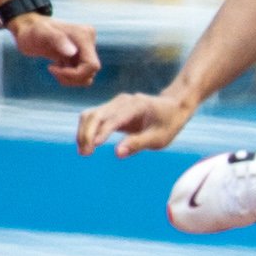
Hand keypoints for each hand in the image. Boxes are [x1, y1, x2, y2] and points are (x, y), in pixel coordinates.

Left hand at [8, 11, 100, 87]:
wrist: (29, 30)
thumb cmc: (32, 30)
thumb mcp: (40, 32)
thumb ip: (57, 39)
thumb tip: (72, 52)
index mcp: (84, 35)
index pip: (92, 65)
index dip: (76, 74)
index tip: (55, 69)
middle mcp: (88, 41)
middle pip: (91, 72)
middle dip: (71, 77)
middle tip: (53, 70)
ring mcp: (84, 49)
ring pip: (87, 76)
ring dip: (70, 79)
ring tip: (54, 69)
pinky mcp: (78, 56)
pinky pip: (80, 74)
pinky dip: (68, 76)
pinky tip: (56, 67)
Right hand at [73, 88, 194, 156]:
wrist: (172, 107)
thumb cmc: (167, 124)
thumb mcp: (158, 138)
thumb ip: (138, 144)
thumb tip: (117, 153)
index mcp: (137, 106)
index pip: (114, 119)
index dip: (102, 132)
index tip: (93, 146)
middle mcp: (123, 101)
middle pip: (96, 114)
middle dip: (87, 134)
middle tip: (85, 154)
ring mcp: (115, 103)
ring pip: (91, 114)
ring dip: (83, 133)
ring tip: (84, 152)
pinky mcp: (111, 108)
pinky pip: (93, 116)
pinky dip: (86, 130)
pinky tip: (86, 145)